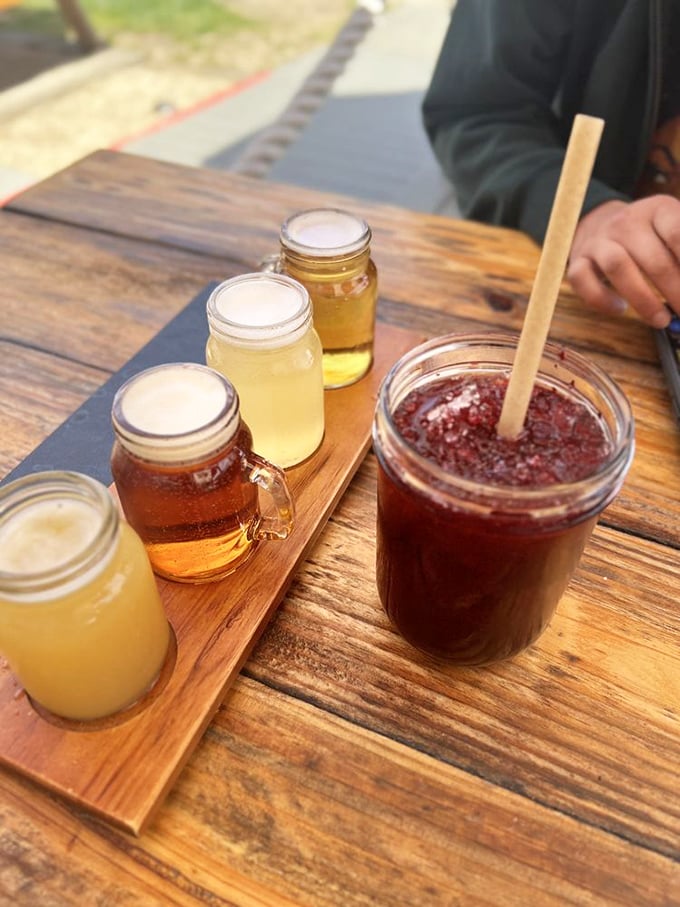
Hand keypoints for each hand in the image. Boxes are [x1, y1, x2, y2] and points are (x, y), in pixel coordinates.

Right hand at [566, 196, 679, 327]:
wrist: (599, 223)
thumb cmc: (647, 235)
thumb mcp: (673, 229)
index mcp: (658, 210)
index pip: (677, 232)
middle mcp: (627, 222)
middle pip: (653, 259)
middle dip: (675, 291)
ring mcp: (599, 241)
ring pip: (618, 267)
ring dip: (642, 299)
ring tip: (660, 320)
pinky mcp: (578, 260)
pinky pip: (583, 280)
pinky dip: (601, 299)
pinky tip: (620, 309)